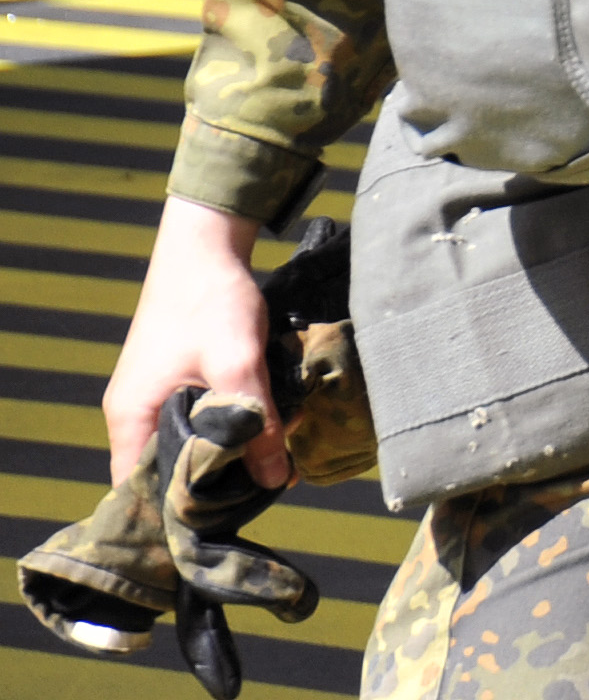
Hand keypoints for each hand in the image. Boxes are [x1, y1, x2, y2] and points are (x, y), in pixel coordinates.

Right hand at [105, 201, 284, 488]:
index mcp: (130, 420)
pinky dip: (234, 427)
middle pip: (169, 474)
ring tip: (276, 460)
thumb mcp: (238, 360)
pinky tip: (271, 428)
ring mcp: (157, 399)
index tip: (224, 524)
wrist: (209, 244)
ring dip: (230, 453)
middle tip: (265, 490)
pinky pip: (204, 421)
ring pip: (192, 446)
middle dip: (215, 485)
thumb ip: (253, 421)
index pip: (139, 494)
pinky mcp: (182, 383)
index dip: (178, 514)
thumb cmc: (210, 300)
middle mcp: (136, 416)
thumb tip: (277, 480)